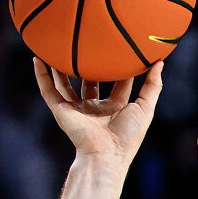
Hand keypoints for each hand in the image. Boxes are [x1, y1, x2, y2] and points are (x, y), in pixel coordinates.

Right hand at [34, 58, 163, 167]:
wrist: (106, 154)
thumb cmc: (128, 135)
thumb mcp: (145, 107)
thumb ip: (153, 86)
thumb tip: (160, 62)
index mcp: (115, 108)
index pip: (118, 84)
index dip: (121, 68)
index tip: (122, 48)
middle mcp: (94, 108)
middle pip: (90, 82)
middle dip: (90, 66)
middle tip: (90, 44)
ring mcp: (77, 110)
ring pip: (66, 84)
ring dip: (61, 68)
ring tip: (57, 48)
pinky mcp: (61, 111)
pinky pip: (48, 91)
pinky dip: (41, 76)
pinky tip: (37, 59)